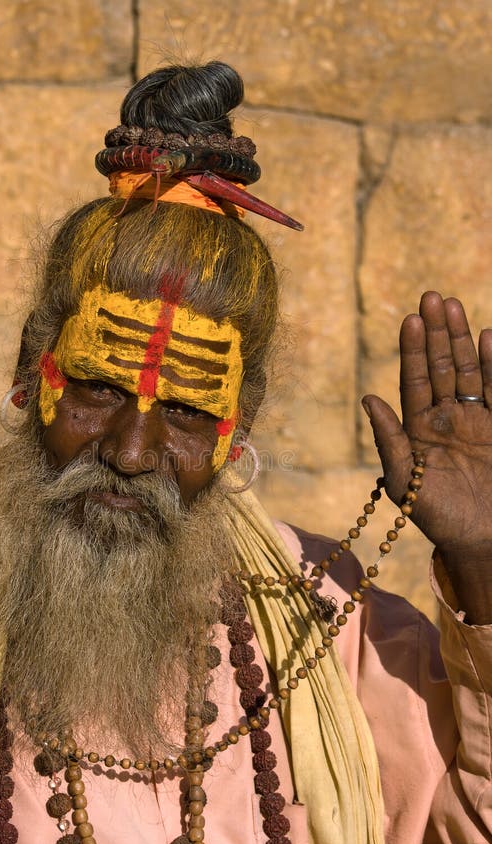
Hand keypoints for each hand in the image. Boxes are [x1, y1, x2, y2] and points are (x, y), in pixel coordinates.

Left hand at [362, 291, 491, 620]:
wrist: (482, 540)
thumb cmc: (437, 515)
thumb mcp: (405, 480)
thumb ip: (389, 439)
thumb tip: (368, 398)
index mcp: (418, 429)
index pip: (414, 380)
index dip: (413, 350)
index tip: (410, 319)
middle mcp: (445, 419)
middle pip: (441, 367)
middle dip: (436, 334)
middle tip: (431, 297)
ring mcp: (474, 421)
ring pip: (467, 372)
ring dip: (461, 340)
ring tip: (452, 305)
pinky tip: (488, 336)